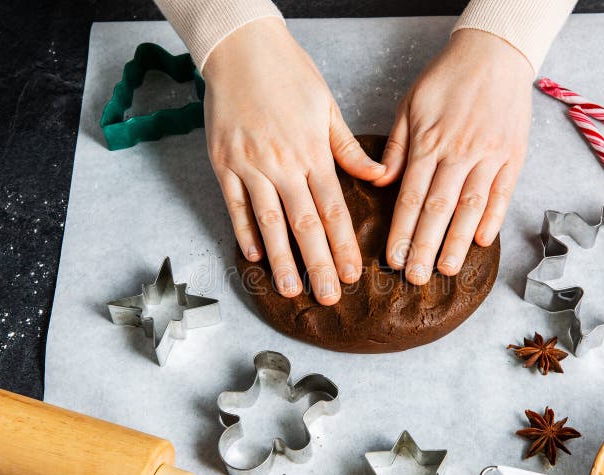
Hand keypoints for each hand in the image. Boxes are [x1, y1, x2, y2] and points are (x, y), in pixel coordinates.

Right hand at [203, 18, 384, 304]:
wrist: (241, 49)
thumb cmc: (288, 73)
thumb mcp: (328, 106)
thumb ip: (350, 149)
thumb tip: (380, 176)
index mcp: (313, 152)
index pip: (333, 210)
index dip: (344, 245)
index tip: (353, 273)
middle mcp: (282, 164)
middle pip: (304, 225)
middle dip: (319, 264)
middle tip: (329, 296)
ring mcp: (250, 166)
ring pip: (269, 223)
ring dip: (282, 260)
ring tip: (291, 290)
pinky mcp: (224, 164)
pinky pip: (236, 206)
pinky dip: (245, 233)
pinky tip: (255, 257)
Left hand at [377, 29, 533, 283]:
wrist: (494, 53)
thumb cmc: (446, 79)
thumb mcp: (410, 105)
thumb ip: (397, 147)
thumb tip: (382, 183)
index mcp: (429, 143)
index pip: (412, 197)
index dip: (402, 231)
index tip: (393, 258)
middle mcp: (459, 153)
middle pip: (439, 209)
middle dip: (426, 247)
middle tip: (415, 278)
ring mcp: (489, 155)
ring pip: (471, 207)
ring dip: (458, 242)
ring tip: (446, 270)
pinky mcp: (513, 156)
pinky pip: (502, 193)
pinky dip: (493, 219)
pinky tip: (481, 242)